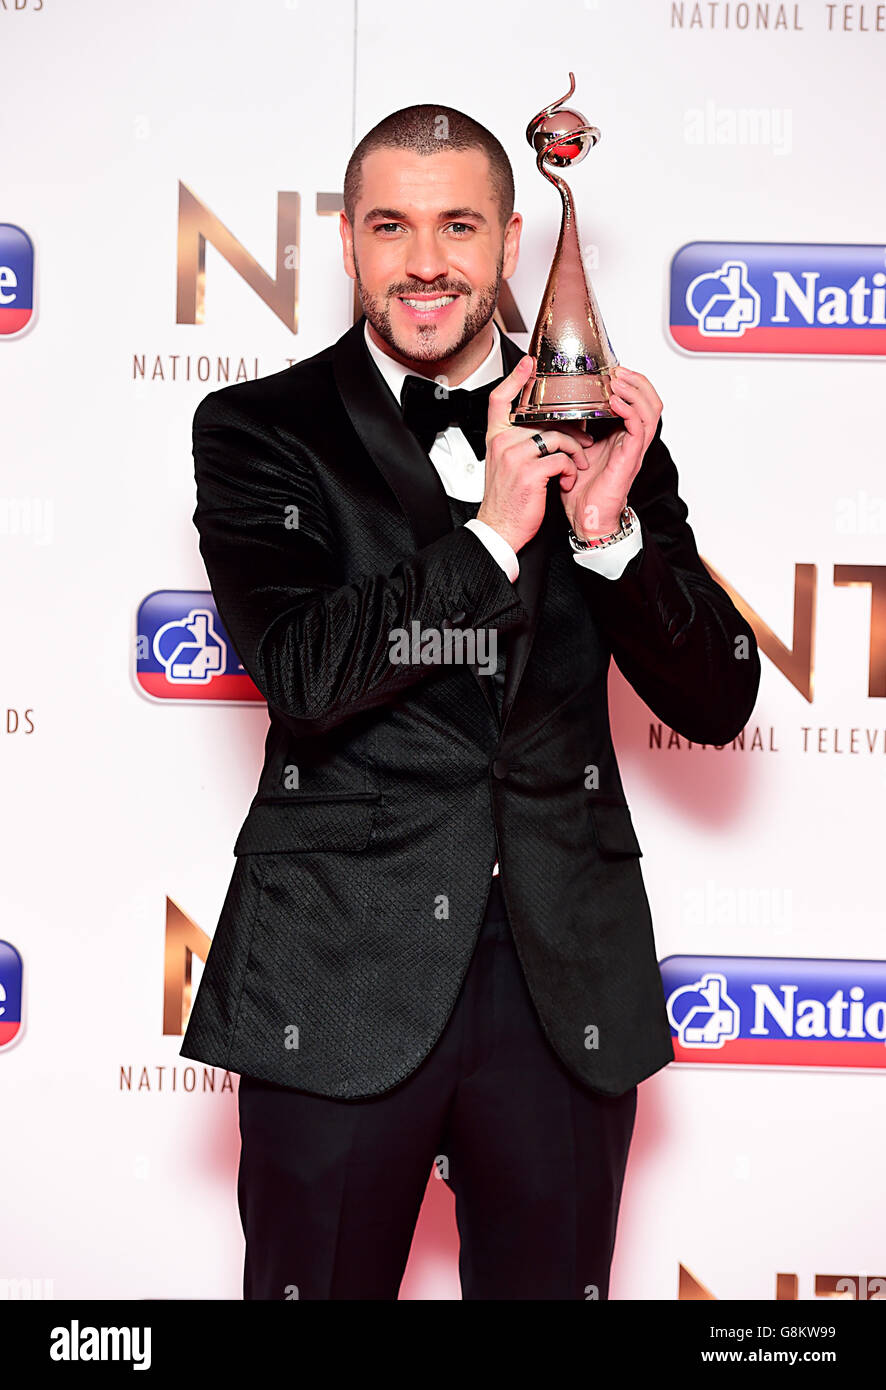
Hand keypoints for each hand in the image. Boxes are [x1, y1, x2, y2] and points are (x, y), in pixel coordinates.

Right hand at [477, 355, 595, 553]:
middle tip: (585, 442)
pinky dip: (571, 471)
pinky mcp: (530, 472)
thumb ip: (519, 443)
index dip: (515, 379)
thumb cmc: (507, 499)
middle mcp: (503, 442)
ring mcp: (516, 455)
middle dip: (571, 431)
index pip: (500, 399)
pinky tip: (566, 481)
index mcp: (496, 437)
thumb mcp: (506, 464)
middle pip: (544, 420)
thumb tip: (547, 429)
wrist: (500, 528)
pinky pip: (562, 460)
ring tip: (578, 466)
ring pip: (558, 438)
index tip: (528, 364)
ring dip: (575, 453)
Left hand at [559, 366, 662, 538]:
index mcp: (622, 436)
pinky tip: (615, 401)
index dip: (631, 382)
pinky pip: (638, 428)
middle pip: (651, 400)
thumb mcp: (577, 449)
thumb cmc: (582, 489)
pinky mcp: (630, 458)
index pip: (639, 401)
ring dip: (635, 390)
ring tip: (618, 379)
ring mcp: (634, 449)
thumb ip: (578, 428)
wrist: (586, 517)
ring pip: (650, 410)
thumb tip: (565, 409)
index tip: (613, 369)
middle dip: (637, 380)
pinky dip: (629, 410)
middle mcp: (632, 440)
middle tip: (618, 370)